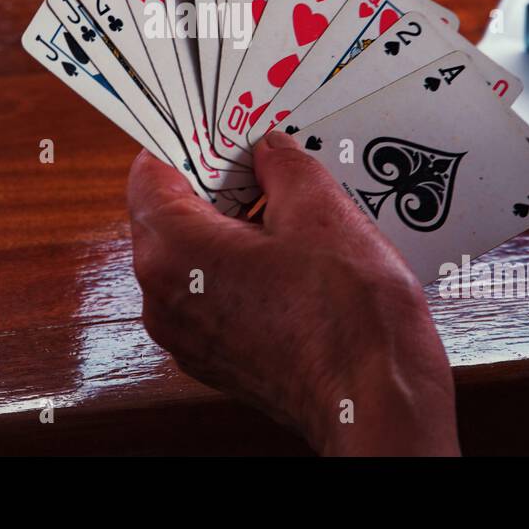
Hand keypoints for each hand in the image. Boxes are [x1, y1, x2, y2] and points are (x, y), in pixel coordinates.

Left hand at [128, 132, 458, 455]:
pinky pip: (209, 293)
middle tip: (259, 159)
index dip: (185, 142)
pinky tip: (288, 254)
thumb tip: (269, 150)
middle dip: (210, 182)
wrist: (379, 402)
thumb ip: (281, 164)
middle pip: (166, 214)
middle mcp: (164, 299)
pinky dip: (236, 267)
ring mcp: (187, 335)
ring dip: (226, 225)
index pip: (150, 174)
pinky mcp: (215, 357)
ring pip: (189, 256)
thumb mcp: (319, 208)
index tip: (216, 126)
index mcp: (174, 254)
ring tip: (284, 206)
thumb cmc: (349, 318)